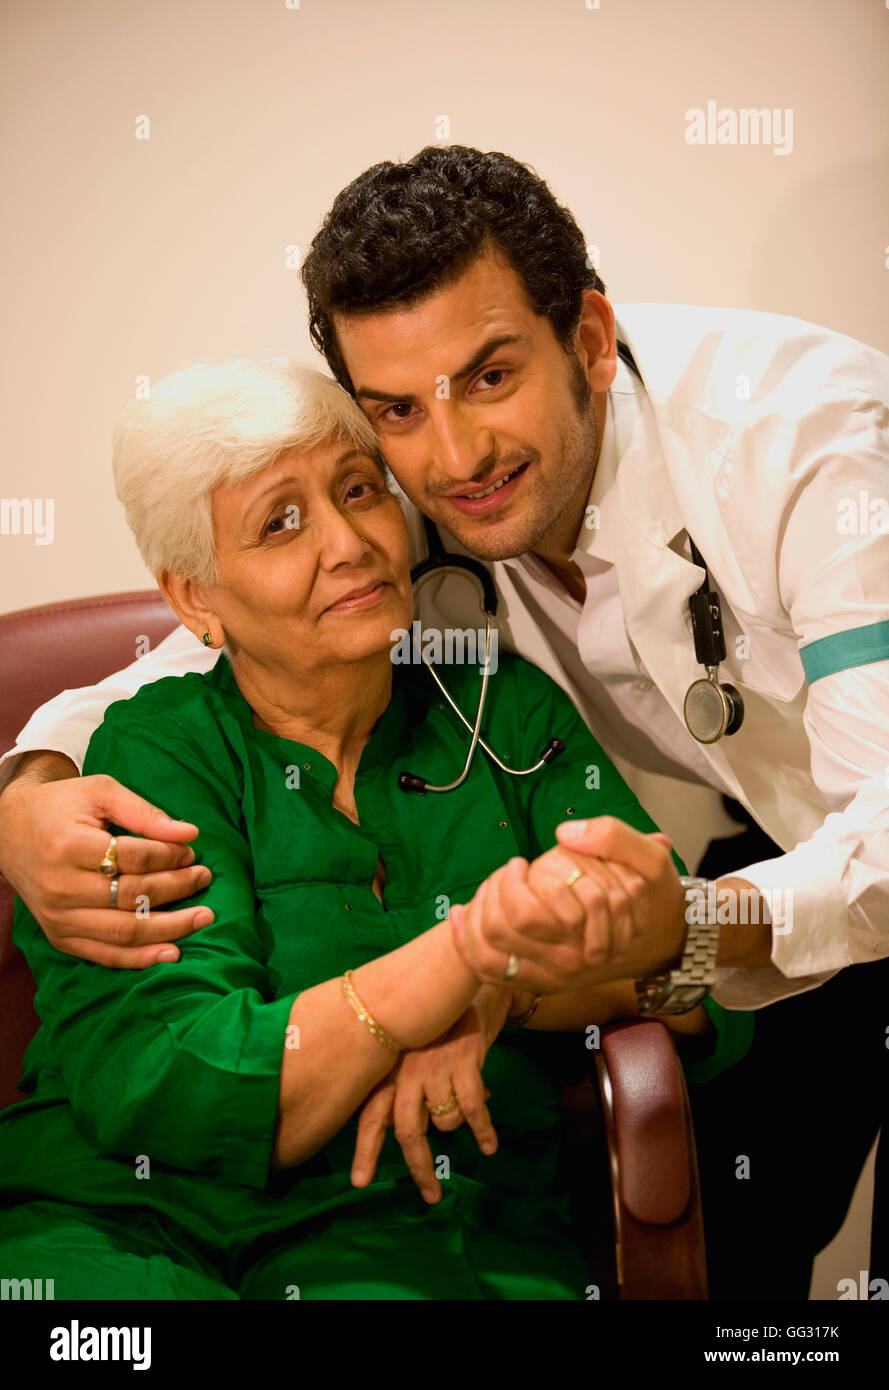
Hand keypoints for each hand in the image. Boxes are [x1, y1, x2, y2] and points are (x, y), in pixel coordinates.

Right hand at [0, 769, 215, 966]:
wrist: (10, 831)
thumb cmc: (61, 806)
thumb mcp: (100, 791)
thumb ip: (143, 811)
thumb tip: (189, 834)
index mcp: (69, 845)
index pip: (133, 858)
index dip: (169, 855)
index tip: (191, 851)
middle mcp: (61, 886)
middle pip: (133, 895)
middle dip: (178, 888)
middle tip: (205, 878)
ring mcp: (58, 917)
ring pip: (124, 931)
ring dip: (170, 928)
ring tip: (203, 917)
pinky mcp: (58, 936)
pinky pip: (104, 955)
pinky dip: (140, 958)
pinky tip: (171, 952)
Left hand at [350, 985, 509, 1201]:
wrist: (469, 987)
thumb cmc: (440, 1025)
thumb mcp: (415, 1053)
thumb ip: (414, 1088)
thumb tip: (427, 1127)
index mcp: (389, 1069)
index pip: (371, 1114)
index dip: (366, 1150)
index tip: (360, 1182)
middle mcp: (406, 1071)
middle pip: (406, 1130)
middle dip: (417, 1166)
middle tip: (430, 1195)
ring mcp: (434, 1067)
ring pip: (443, 1120)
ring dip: (456, 1125)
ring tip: (468, 1120)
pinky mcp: (462, 1062)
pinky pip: (471, 1109)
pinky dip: (482, 1130)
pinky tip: (490, 1146)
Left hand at [450, 821, 686, 992]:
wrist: (666, 942)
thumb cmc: (656, 901)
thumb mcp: (650, 860)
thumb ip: (613, 837)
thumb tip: (565, 832)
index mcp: (585, 932)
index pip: (523, 914)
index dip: (508, 883)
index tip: (519, 863)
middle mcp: (564, 963)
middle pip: (496, 933)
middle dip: (487, 895)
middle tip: (503, 876)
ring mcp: (552, 977)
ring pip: (486, 956)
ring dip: (473, 920)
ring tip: (487, 892)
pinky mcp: (542, 983)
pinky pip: (489, 972)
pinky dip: (468, 943)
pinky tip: (463, 915)